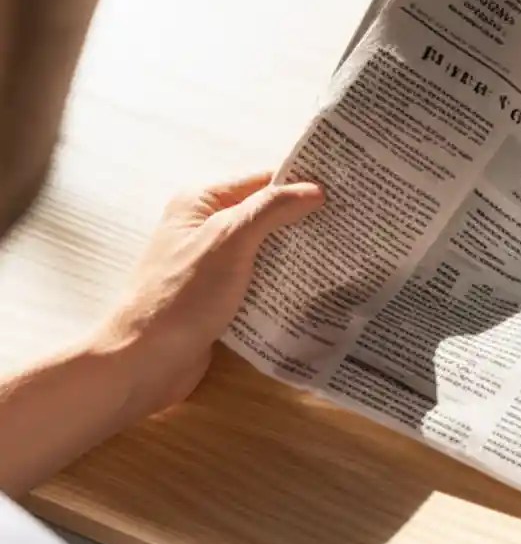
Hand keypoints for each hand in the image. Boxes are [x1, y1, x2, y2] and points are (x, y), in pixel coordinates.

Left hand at [98, 171, 322, 421]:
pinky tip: (316, 289)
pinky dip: (285, 284)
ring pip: (266, 251)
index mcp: (201, 202)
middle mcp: (206, 228)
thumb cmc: (184, 294)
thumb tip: (316, 190)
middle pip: (266, 215)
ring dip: (299, 255)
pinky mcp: (221, 298)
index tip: (345, 191)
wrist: (145, 361)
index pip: (262, 181)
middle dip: (305, 221)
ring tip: (345, 255)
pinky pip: (261, 282)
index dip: (302, 184)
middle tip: (353, 225)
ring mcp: (213, 265)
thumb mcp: (229, 241)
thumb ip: (271, 210)